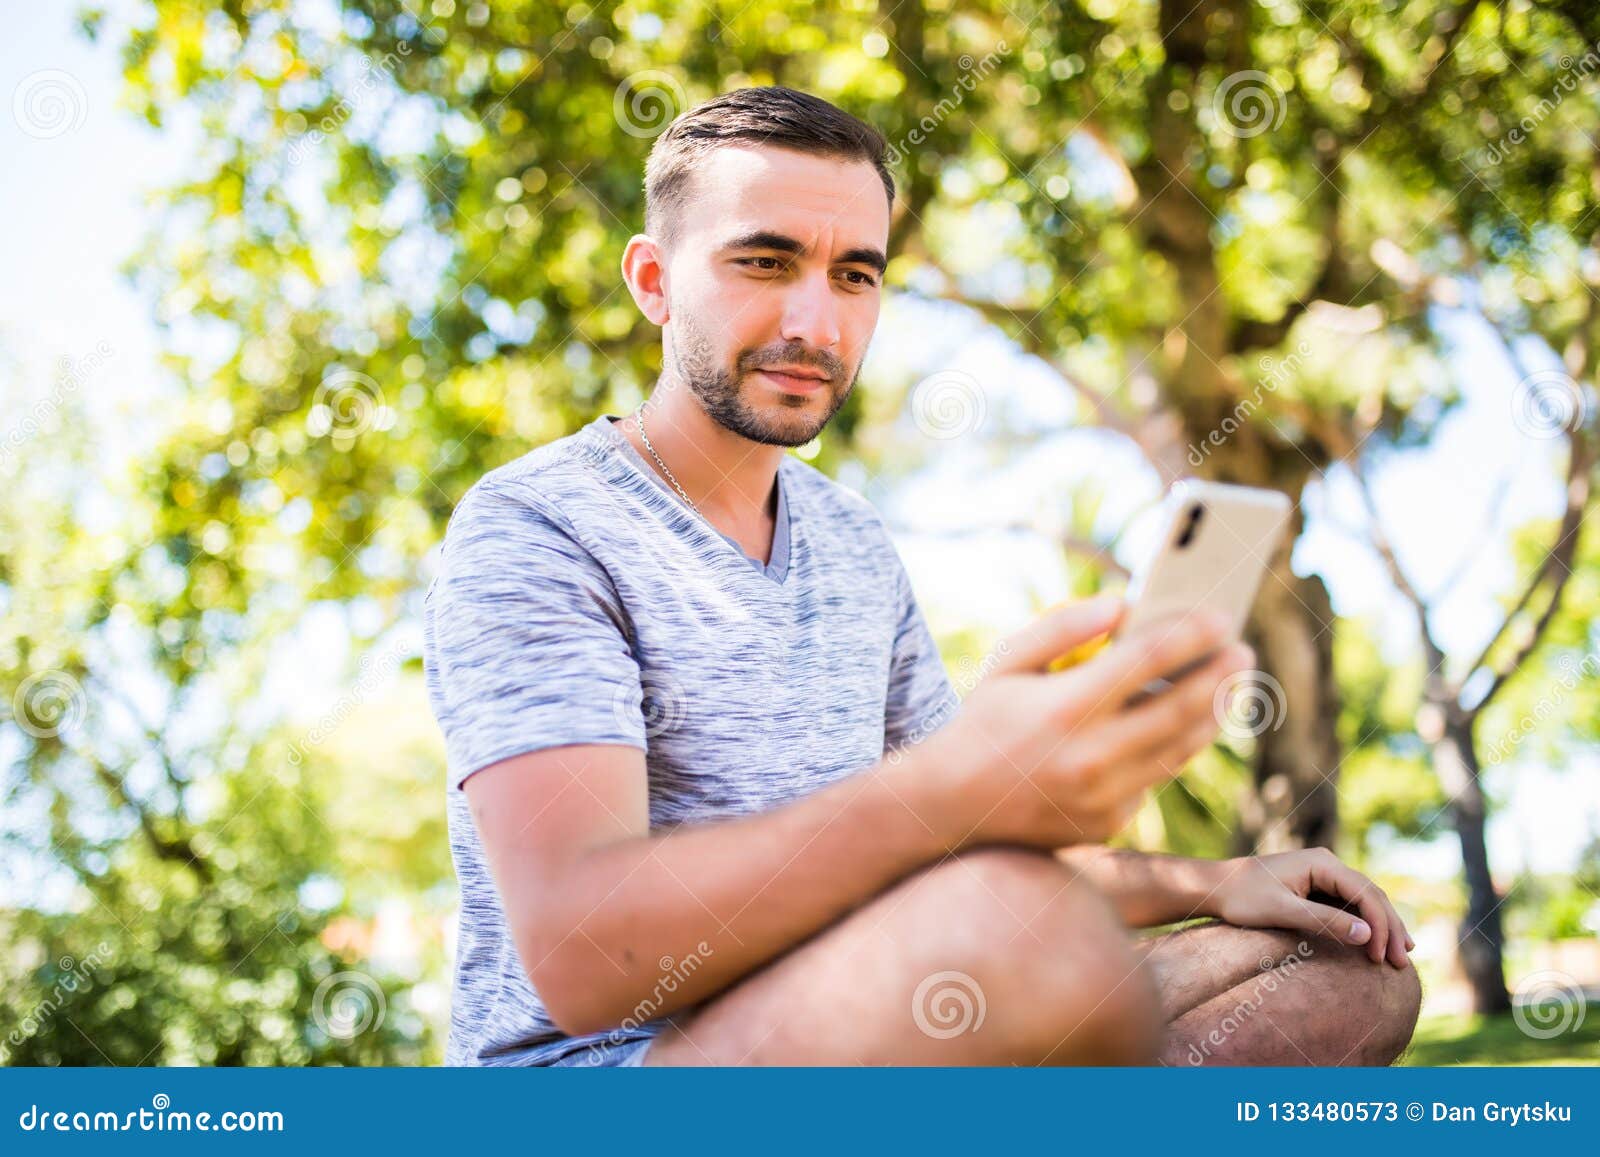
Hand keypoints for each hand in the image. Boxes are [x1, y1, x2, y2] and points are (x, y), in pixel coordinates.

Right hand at [916, 593, 1253, 848]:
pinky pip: (1156, 777)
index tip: (1221, 615)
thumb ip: (1063, 627)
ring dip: (1212, 713)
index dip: (1191, 633)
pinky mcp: (1109, 823)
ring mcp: (1102, 797)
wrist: (952, 807)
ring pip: (1179, 749)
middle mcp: (1088, 756)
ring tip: (1230, 684)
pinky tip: (1189, 722)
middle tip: (1243, 649)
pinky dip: (1175, 747)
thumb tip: (1123, 603)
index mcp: (1063, 708)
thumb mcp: (1008, 663)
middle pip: (1180, 709)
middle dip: (1221, 675)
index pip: (1147, 661)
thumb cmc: (985, 721)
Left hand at [1209, 849, 1414, 967]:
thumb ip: (1324, 921)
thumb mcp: (1283, 911)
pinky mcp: (1316, 886)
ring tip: (1402, 953)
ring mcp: (1323, 874)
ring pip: (1365, 900)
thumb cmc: (1242, 897)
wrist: (1215, 887)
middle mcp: (1327, 863)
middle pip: (1371, 895)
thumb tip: (1367, 934)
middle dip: (1390, 928)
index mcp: (1322, 862)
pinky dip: (1366, 923)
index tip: (1383, 956)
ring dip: (1383, 926)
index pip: (1365, 893)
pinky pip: (1350, 904)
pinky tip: (1378, 941)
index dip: (1380, 925)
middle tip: (1404, 961)